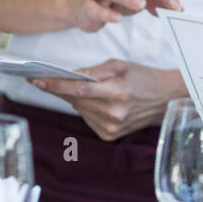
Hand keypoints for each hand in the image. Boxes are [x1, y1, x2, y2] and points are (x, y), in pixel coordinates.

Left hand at [30, 60, 187, 140]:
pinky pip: (87, 119)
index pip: (79, 88)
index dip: (55, 84)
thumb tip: (68, 75)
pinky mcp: (110, 135)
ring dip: (74, 98)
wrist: (165, 98)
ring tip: (82, 88)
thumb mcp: (120, 66)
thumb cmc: (143, 77)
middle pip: (75, 100)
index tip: (36, 79)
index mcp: (118, 92)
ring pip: (79, 110)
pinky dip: (86, 108)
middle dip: (59, 89)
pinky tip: (95, 101)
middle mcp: (114, 113)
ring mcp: (112, 127)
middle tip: (43, 79)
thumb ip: (93, 71)